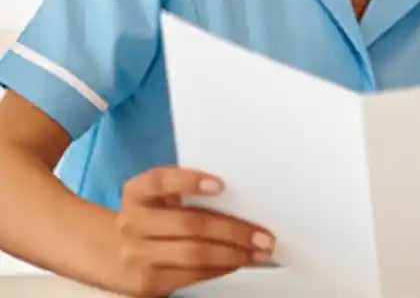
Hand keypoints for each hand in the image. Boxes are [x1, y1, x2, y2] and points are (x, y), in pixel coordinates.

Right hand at [107, 167, 272, 296]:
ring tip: (257, 251)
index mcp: (137, 193)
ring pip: (194, 254)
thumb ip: (189, 193)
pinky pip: (192, 275)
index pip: (160, 181)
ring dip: (234, 253)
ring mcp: (136, 255)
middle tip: (262, 234)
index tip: (220, 184)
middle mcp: (132, 222)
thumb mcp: (160, 199)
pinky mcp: (146, 282)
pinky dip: (221, 268)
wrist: (114, 254)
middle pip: (188, 223)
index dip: (188, 181)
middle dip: (232, 230)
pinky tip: (237, 262)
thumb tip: (243, 196)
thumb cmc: (152, 218)